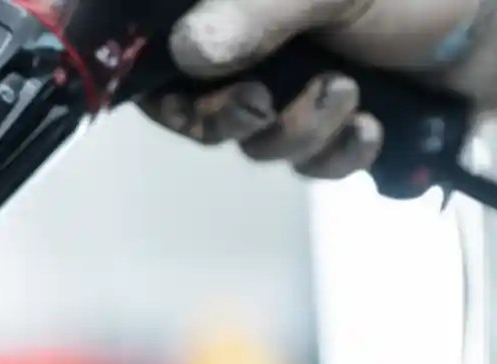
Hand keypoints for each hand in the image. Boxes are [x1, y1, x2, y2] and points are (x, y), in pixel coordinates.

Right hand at [142, 0, 496, 178]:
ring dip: (302, 135)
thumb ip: (256, 12)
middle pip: (208, 117)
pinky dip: (341, 156)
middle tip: (266, 103)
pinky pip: (315, 168)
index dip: (173, 99)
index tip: (195, 105)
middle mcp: (263, 57)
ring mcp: (300, 95)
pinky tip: (372, 127)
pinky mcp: (340, 131)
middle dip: (240, 122)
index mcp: (245, 19)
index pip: (170, 70)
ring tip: (351, 95)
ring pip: (263, 148)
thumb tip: (188, 50)